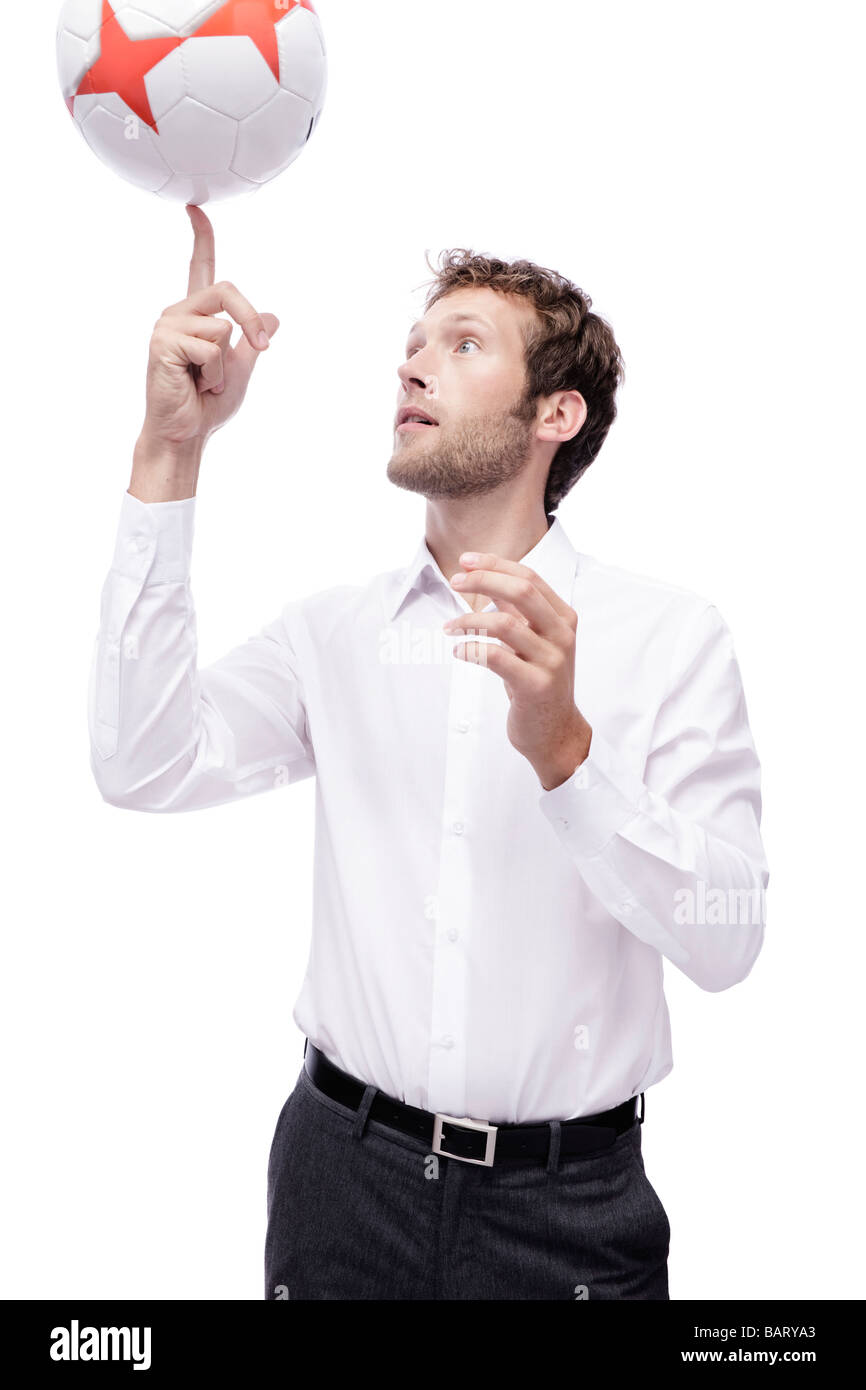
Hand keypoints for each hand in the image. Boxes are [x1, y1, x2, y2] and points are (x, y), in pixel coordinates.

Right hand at [137, 204, 279, 454]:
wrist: (186, 434)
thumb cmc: (208, 405)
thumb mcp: (242, 368)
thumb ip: (253, 339)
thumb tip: (273, 315)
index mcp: (197, 315)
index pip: (201, 268)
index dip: (202, 238)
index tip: (195, 209)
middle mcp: (179, 313)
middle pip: (228, 291)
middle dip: (251, 322)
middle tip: (261, 349)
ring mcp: (168, 325)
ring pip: (223, 326)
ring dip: (225, 364)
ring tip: (203, 381)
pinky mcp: (163, 342)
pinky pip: (210, 347)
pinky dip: (213, 373)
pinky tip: (194, 384)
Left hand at [442, 552, 591, 789]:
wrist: (555, 732)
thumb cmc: (538, 682)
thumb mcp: (533, 641)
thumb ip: (517, 612)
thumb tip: (485, 577)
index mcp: (563, 618)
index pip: (529, 578)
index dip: (495, 564)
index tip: (465, 562)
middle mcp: (562, 635)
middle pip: (521, 592)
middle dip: (483, 581)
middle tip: (455, 583)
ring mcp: (552, 661)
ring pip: (505, 624)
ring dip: (469, 621)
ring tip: (449, 628)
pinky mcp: (536, 685)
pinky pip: (496, 657)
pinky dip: (471, 650)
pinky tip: (458, 651)